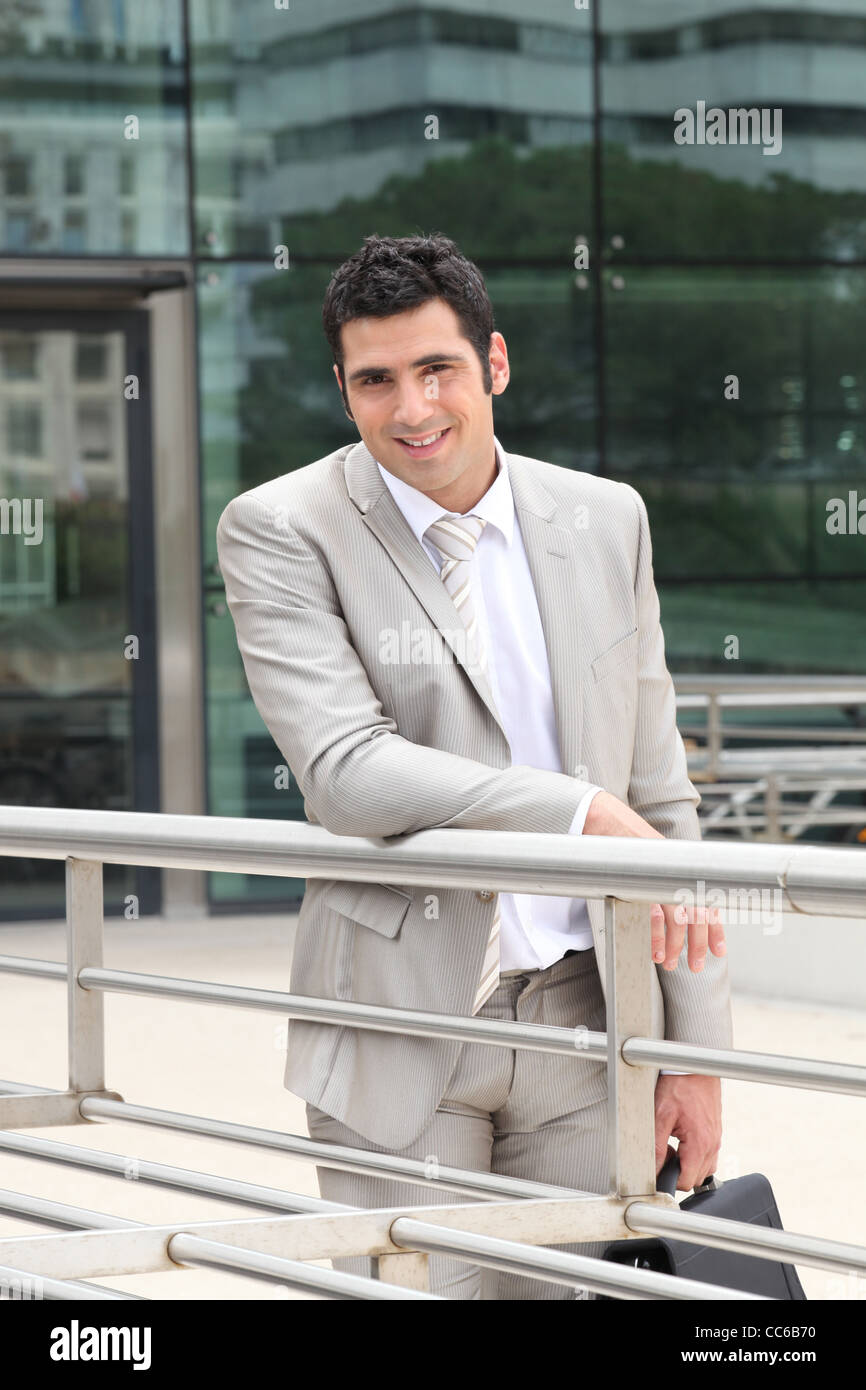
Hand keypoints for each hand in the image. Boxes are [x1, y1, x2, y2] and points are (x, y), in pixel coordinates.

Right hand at [583, 790, 726, 972]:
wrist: (601, 817)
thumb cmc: (624, 841)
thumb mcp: (653, 860)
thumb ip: (666, 880)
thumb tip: (676, 910)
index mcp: (682, 867)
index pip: (707, 900)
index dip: (715, 928)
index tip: (718, 950)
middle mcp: (675, 870)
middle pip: (697, 914)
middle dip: (698, 943)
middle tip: (694, 966)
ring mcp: (659, 874)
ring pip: (678, 918)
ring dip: (676, 945)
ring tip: (671, 964)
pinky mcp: (641, 879)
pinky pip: (653, 913)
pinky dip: (656, 935)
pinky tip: (656, 951)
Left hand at [654, 1074, 720, 1190]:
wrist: (695, 1067)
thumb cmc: (679, 1086)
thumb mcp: (660, 1115)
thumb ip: (656, 1146)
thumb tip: (653, 1169)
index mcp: (700, 1143)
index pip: (686, 1181)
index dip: (669, 1179)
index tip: (659, 1166)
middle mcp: (712, 1144)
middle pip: (695, 1178)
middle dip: (678, 1172)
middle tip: (664, 1152)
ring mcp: (716, 1139)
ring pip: (703, 1168)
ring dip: (687, 1165)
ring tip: (673, 1146)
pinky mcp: (715, 1132)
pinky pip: (708, 1155)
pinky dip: (695, 1155)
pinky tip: (682, 1141)